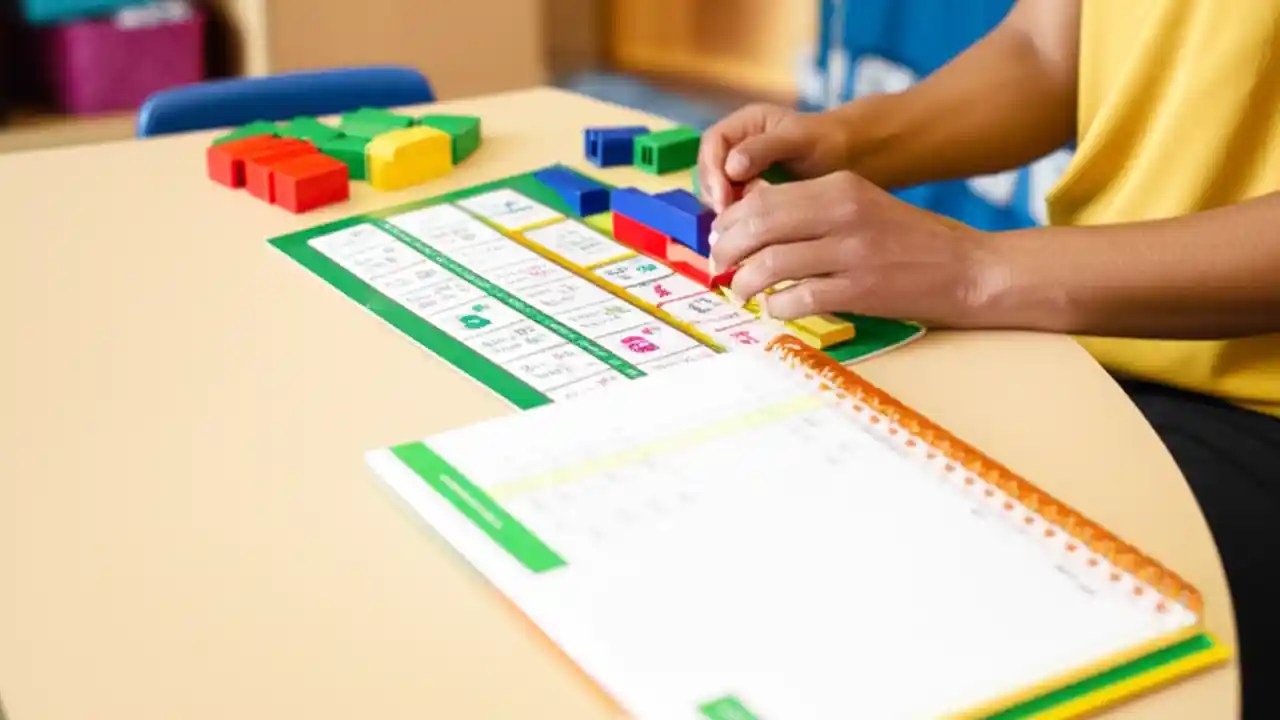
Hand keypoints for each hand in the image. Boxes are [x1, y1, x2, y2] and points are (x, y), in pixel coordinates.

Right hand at [697, 103, 851, 212]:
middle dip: (715, 193)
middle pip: (708, 169)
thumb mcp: (798, 139)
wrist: (849, 158)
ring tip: (740, 226)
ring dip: (724, 208)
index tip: (724, 198)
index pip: (712, 144)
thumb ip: (764, 149)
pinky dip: (736, 217)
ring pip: (716, 190)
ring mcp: (740, 169)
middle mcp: (736, 145)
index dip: (712, 171)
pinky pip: (732, 203)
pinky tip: (749, 229)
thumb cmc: (826, 143)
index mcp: (744, 124)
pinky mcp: (748, 191)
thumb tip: (732, 167)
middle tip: (730, 218)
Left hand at [709, 171, 1004, 325]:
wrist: (968, 268)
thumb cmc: (909, 239)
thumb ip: (814, 208)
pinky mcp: (860, 291)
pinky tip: (777, 309)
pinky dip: (778, 307)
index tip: (720, 238)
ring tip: (741, 292)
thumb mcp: (862, 204)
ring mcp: (851, 253)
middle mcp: (842, 214)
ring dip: (745, 283)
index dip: (731, 222)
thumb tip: (754, 222)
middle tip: (719, 267)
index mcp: (839, 187)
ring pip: (771, 265)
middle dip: (728, 250)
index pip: (763, 199)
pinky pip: (800, 299)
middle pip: (759, 228)